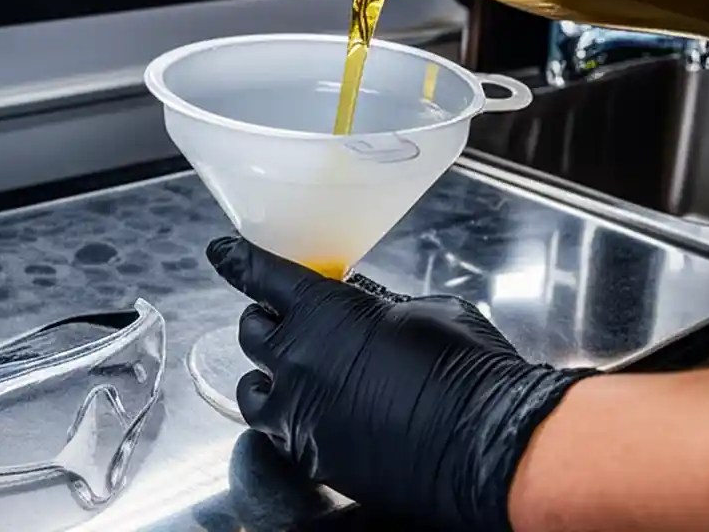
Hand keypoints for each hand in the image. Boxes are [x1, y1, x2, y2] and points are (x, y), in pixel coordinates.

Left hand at [206, 236, 595, 531]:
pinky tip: (316, 418)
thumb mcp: (425, 311)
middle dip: (266, 321)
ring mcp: (299, 413)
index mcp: (323, 311)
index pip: (261, 275)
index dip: (237, 259)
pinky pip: (279, 433)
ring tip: (292, 377)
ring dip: (267, 376)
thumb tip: (368, 305)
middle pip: (251, 331)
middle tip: (286, 322)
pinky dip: (289, 420)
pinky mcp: (310, 456)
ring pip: (252, 390)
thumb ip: (380, 306)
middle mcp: (298, 360)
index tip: (222, 251)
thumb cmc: (467, 368)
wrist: (486, 444)